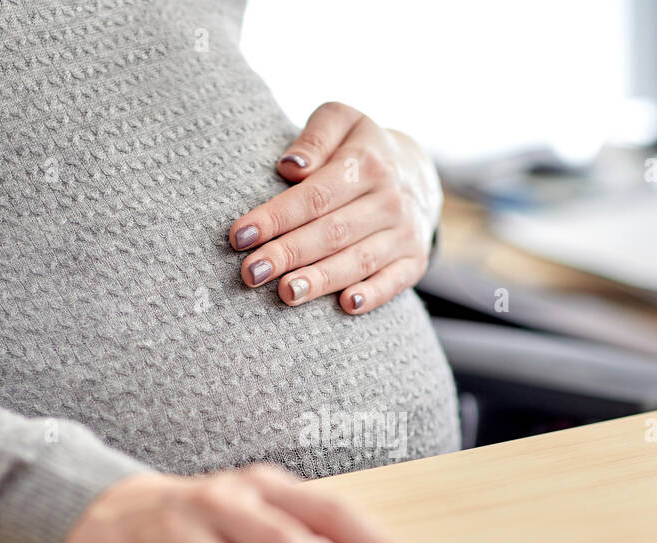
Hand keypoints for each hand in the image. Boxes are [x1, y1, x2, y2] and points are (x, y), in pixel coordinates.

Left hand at [229, 102, 441, 314]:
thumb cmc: (360, 149)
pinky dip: (374, 295)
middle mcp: (390, 200)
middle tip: (251, 273)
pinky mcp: (414, 260)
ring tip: (285, 293)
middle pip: (332, 232)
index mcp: (367, 163)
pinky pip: (395, 281)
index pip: (314, 196)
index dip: (276, 217)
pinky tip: (347, 305)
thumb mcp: (341, 123)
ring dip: (321, 280)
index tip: (240, 236)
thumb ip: (315, 138)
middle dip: (288, 254)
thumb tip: (290, 167)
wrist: (417, 173)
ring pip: (359, 261)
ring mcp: (405, 233)